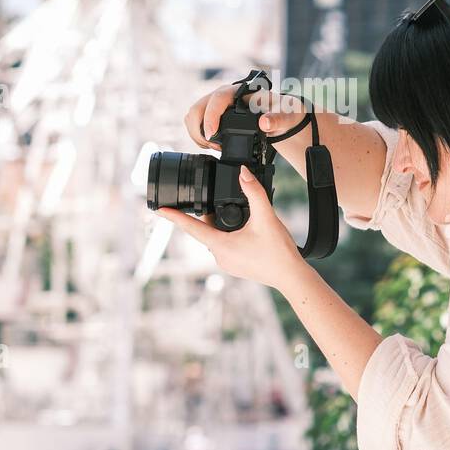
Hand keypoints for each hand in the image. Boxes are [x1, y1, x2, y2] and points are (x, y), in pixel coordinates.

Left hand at [157, 165, 304, 290]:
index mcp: (220, 245)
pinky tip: (244, 227)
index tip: (158, 209)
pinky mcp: (235, 264)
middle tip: (216, 198)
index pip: (191, 228)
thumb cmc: (278, 252)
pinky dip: (228, 233)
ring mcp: (227, 262)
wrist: (291, 276)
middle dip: (208, 213)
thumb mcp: (266, 217)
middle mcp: (219, 256)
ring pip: (216, 236)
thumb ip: (254, 192)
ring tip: (238, 213)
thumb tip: (243, 173)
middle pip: (205, 229)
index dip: (173, 217)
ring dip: (221, 223)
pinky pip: (225, 245)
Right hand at [184, 83, 308, 150]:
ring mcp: (217, 105)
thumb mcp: (285, 114)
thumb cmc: (282, 111)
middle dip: (198, 128)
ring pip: (193, 114)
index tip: (211, 134)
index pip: (218, 97)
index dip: (211, 115)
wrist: (281, 116)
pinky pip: (196, 122)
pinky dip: (198, 134)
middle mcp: (225, 95)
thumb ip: (277, 118)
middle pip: (199, 106)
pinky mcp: (214, 115)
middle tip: (212, 145)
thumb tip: (264, 123)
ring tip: (211, 146)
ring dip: (196, 132)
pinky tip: (210, 144)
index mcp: (240, 91)